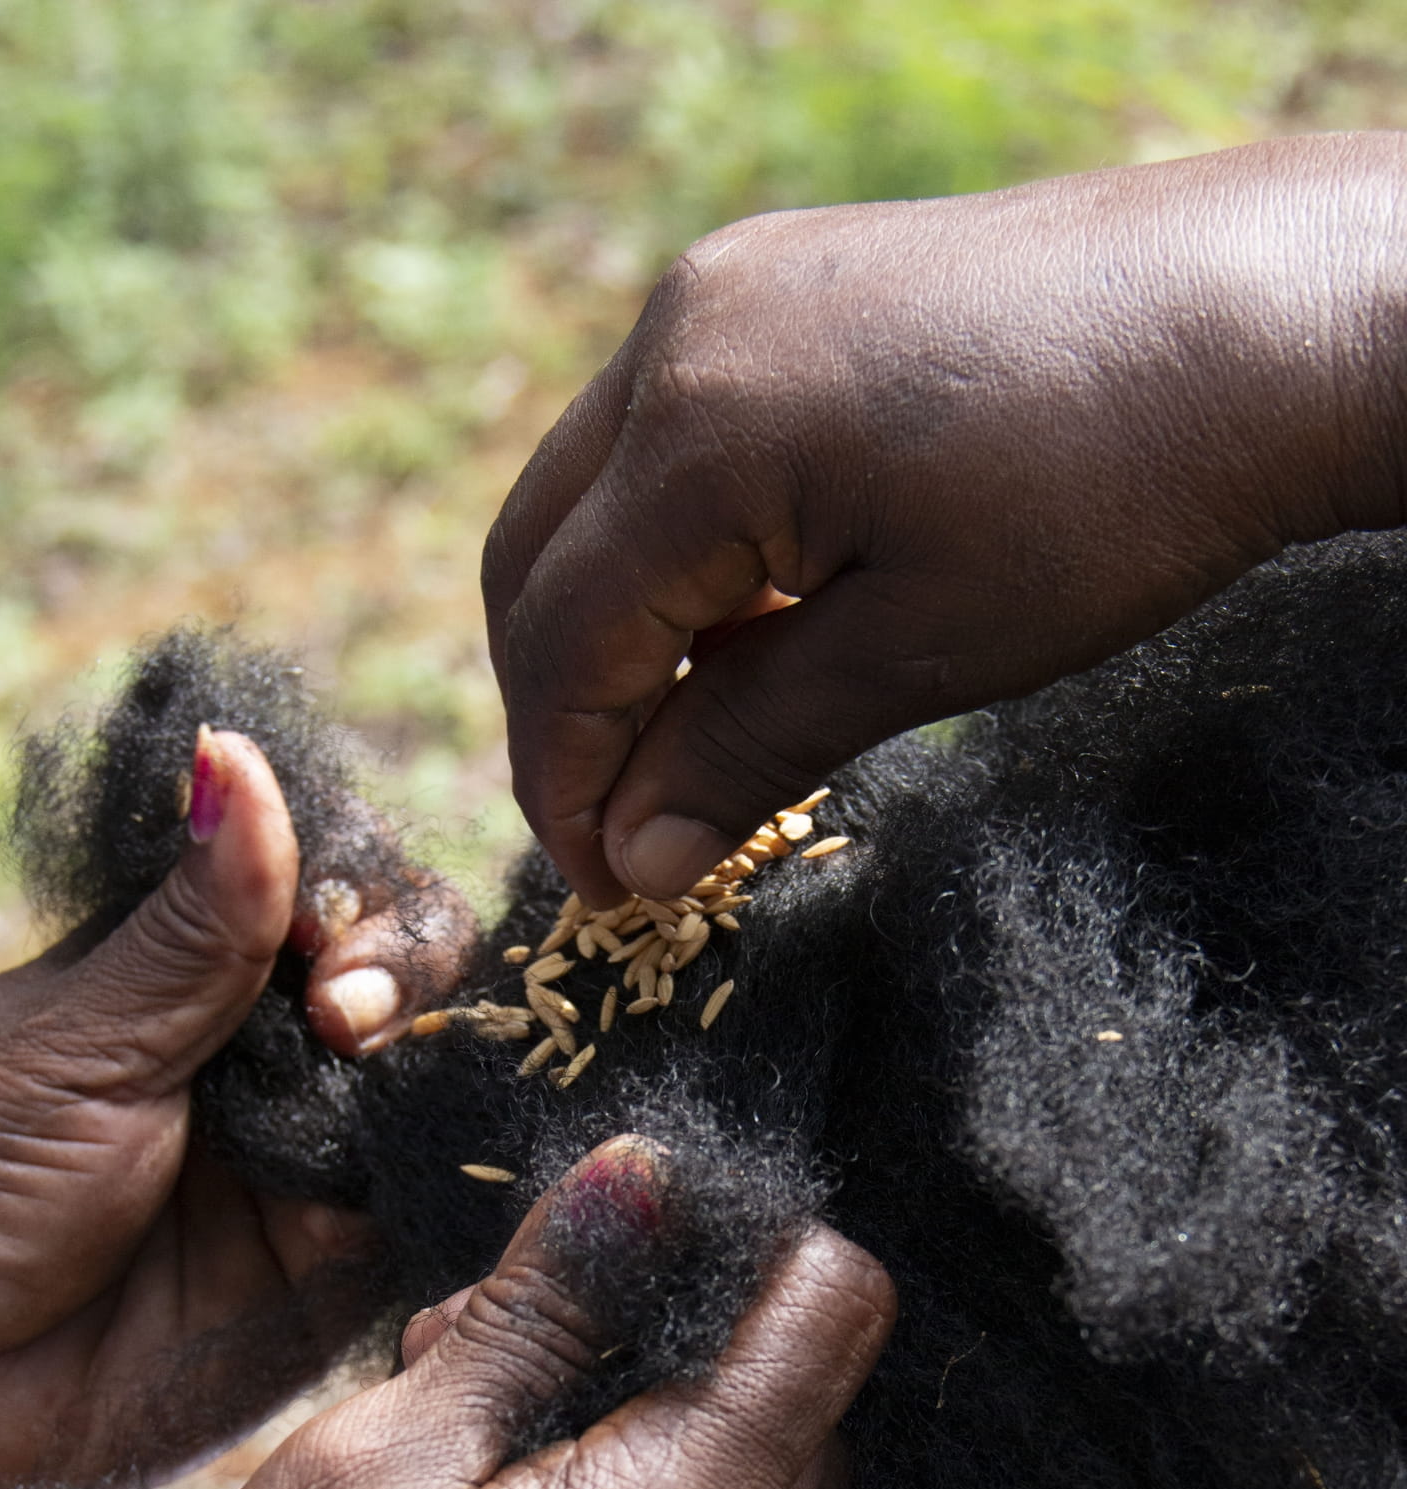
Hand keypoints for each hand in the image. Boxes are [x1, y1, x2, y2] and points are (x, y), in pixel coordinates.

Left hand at [0, 729, 472, 1488]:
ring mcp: (319, 1160)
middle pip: (412, 975)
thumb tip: (237, 753)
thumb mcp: (72, 1046)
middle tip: (346, 1025)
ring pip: (440, 1080)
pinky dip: (463, 1174)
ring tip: (381, 1090)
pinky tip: (462, 1156)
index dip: (353, 897)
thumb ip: (189, 928)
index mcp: (193, 974)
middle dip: (407, 978)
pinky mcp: (352, 1265)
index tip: (317, 944)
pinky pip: (439, 1204)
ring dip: (442, 1070)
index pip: (327, 886)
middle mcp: (273, 1058)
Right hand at [0, 1141, 893, 1488]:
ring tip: (471, 1458)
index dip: (756, 1237)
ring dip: (651, 1455)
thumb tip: (647, 1176)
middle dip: (680, 1347)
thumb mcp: (381, 1464)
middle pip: (798, 1420)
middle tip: (497, 1347)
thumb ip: (538, 1314)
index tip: (641, 1222)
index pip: (832, 1316)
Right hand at [485, 134, 1406, 903]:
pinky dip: (675, 549)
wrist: (1268, 314)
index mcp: (698, 428)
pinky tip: (743, 628)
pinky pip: (670, 437)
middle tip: (617, 832)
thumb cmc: (1112, 488)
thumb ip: (747, 749)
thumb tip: (634, 857)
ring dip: (614, 628)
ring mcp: (730, 292)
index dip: (564, 780)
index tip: (599, 886)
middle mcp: (683, 335)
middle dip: (561, 707)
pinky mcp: (786, 283)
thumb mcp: (918, 652)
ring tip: (685, 746)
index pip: (561, 637)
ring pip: (594, 494)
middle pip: (540, 556)